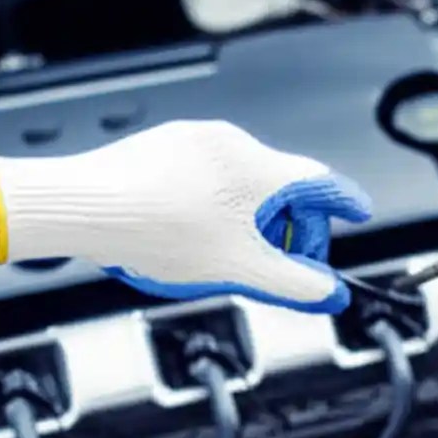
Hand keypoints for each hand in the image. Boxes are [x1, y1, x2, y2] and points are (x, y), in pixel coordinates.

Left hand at [0, 120, 370, 313]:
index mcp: (259, 169)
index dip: (343, 203)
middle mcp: (230, 145)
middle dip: (287, 231)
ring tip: (224, 260)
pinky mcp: (161, 150)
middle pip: (282, 190)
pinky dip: (215, 210)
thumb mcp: (238, 269)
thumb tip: (331, 294)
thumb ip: (293, 284)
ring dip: (249, 223)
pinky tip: (189, 239)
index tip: (357, 212)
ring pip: (243, 186)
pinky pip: (207, 180)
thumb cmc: (153, 231)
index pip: (320, 183)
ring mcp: (192, 143)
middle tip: (277, 268)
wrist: (80, 207)